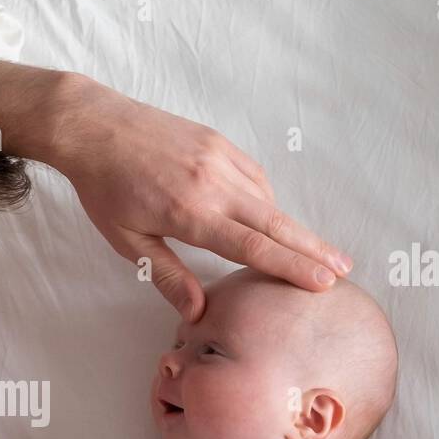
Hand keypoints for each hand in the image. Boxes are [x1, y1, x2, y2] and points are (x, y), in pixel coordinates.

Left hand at [50, 77, 351, 320]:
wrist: (93, 126)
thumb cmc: (103, 189)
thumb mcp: (126, 241)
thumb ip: (166, 275)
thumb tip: (198, 312)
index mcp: (190, 213)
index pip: (252, 246)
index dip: (291, 266)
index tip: (324, 281)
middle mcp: (213, 183)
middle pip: (275, 223)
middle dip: (313, 249)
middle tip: (344, 270)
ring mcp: (219, 158)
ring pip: (268, 199)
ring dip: (293, 228)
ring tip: (317, 252)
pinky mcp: (218, 142)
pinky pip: (253, 177)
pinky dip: (264, 201)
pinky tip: (268, 219)